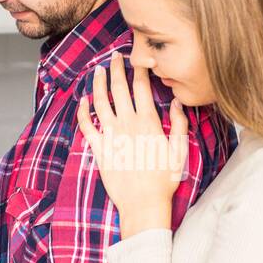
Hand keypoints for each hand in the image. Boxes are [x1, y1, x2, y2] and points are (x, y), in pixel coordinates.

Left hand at [76, 51, 186, 236]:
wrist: (144, 204)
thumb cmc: (163, 181)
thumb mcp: (179, 152)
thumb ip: (180, 125)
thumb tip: (177, 104)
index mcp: (149, 122)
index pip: (142, 87)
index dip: (138, 69)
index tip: (137, 57)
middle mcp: (128, 124)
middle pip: (119, 88)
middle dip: (117, 69)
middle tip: (115, 57)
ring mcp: (111, 136)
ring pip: (100, 102)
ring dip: (98, 84)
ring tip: (97, 71)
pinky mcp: (99, 150)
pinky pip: (86, 126)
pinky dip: (82, 112)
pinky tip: (82, 101)